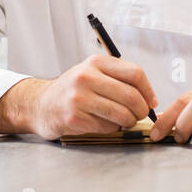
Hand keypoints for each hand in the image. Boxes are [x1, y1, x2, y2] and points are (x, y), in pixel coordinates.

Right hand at [20, 54, 158, 139]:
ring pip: (122, 114)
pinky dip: (111, 129)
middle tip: (140, 115)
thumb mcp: (92, 73)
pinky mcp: (74, 117)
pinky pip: (107, 127)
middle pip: (131, 96)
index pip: (135, 73)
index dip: (149, 91)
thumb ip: (118, 79)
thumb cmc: (73, 90)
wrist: (40, 104)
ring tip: (124, 121)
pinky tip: (103, 123)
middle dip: (142, 110)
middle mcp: (86, 77)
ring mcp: (79, 98)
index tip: (151, 102)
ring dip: (128, 122)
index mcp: (95, 63)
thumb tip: (150, 98)